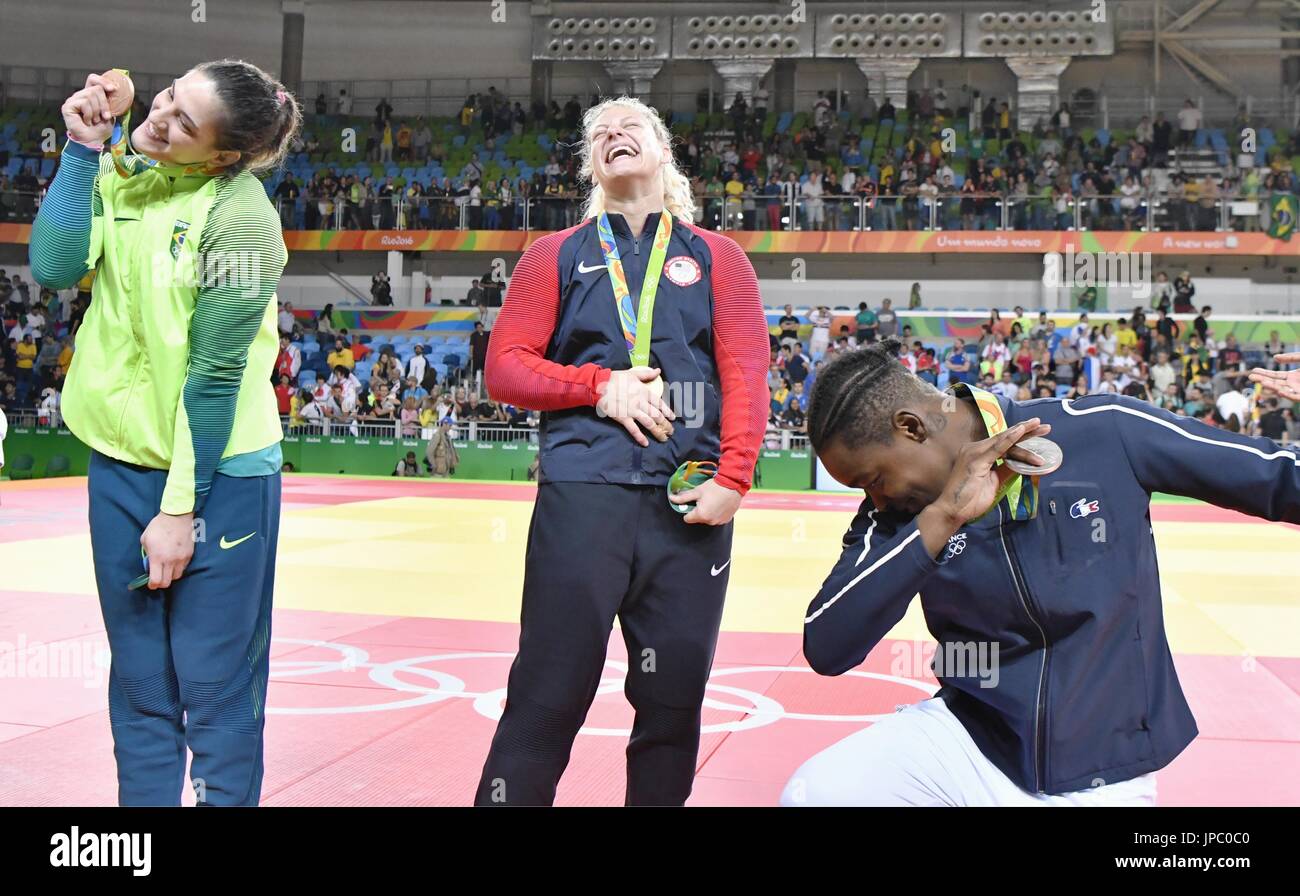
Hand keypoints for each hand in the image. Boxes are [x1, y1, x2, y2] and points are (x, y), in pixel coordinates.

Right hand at [62, 73, 119, 145]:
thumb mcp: (110, 113)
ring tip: (94, 120)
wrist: (93, 141)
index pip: (93, 79)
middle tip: (104, 117)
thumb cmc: (101, 128)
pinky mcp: (68, 106)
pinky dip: (89, 114)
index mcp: (90, 95)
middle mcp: (80, 95)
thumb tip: (118, 90)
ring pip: (90, 95)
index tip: (113, 89)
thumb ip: (111, 101)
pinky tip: (87, 121)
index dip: (103, 81)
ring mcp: (73, 100)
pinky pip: (84, 103)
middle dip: (104, 104)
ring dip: (97, 111)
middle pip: (96, 88)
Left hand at [140, 511, 194, 589]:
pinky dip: (178, 568)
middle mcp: (170, 561)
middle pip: (167, 582)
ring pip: (176, 576)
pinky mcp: (189, 555)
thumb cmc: (158, 526)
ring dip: (170, 576)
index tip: (150, 584)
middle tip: (157, 579)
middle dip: (161, 583)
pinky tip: (174, 561)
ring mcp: (181, 559)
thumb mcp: (145, 539)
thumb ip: (146, 553)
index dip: (152, 585)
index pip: (156, 580)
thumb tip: (149, 563)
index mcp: (157, 558)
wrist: (177, 517)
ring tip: (167, 569)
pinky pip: (183, 567)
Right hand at [595, 366, 676, 446]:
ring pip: (649, 424)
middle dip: (666, 425)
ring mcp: (632, 412)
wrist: (600, 386)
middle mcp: (641, 403)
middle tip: (671, 431)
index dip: (668, 411)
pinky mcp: (623, 418)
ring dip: (658, 432)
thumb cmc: (616, 378)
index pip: (660, 403)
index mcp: (644, 392)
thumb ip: (647, 374)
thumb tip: (659, 370)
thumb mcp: (633, 374)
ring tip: (664, 438)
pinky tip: (646, 443)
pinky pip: (633, 430)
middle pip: (657, 416)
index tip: (673, 418)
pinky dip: (640, 437)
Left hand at [671, 477, 741, 525]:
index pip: (687, 519)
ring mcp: (719, 522)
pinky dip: (717, 513)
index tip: (693, 503)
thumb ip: (683, 497)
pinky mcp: (727, 520)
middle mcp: (710, 521)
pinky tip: (720, 504)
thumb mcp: (697, 491)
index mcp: (701, 515)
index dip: (688, 511)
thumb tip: (671, 498)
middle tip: (704, 500)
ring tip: (713, 501)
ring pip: (708, 519)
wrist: (733, 484)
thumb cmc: (714, 487)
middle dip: (699, 511)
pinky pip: (717, 519)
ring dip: (708, 513)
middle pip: (698, 519)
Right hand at [933, 418, 1052, 526]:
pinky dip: (1010, 439)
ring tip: (1042, 429)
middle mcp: (974, 449)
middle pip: (1005, 437)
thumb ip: (1006, 470)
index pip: (1004, 443)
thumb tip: (1022, 463)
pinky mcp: (976, 460)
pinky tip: (1021, 431)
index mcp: (978, 453)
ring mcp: (974, 452)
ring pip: (1005, 441)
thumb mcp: (994, 482)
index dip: (1022, 437)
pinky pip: (997, 448)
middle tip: (1046, 426)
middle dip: (1027, 431)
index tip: (1039, 433)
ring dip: (1024, 434)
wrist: (952, 511)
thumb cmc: (969, 500)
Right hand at [1247, 353, 1299, 401]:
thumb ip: (1291, 357)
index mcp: (1294, 375)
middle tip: (1251, 377)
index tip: (1254, 370)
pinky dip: (1288, 396)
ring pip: (1283, 390)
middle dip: (1263, 380)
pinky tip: (1279, 391)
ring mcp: (1299, 390)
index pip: (1276, 376)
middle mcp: (1294, 384)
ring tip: (1262, 382)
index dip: (1265, 373)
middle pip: (1276, 383)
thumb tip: (1274, 357)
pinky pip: (1295, 397)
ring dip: (1273, 387)